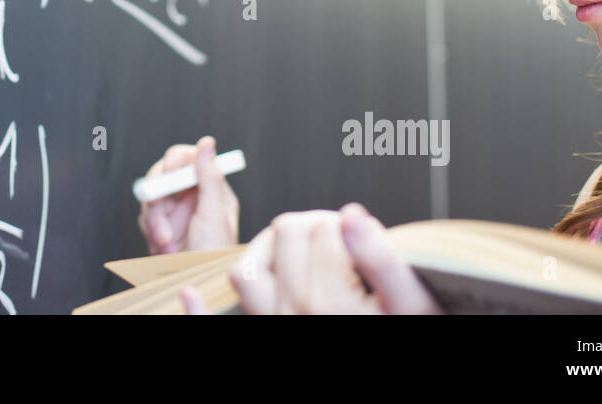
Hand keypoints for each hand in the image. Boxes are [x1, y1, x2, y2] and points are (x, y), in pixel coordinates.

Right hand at [138, 136, 239, 255]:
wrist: (198, 286)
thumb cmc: (215, 255)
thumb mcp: (214, 215)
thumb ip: (209, 178)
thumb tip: (207, 143)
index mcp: (211, 190)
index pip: (188, 159)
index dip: (175, 160)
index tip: (169, 169)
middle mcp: (192, 198)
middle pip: (164, 176)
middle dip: (159, 196)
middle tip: (158, 209)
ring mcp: (176, 213)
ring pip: (151, 198)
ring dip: (155, 220)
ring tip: (167, 242)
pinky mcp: (161, 227)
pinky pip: (145, 218)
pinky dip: (150, 232)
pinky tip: (164, 247)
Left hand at [181, 202, 441, 313]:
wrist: (391, 389)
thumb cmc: (409, 333)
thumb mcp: (412, 303)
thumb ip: (382, 259)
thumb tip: (352, 216)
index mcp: (333, 301)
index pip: (322, 228)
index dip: (343, 221)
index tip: (357, 231)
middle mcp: (296, 314)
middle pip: (286, 234)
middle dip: (311, 226)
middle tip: (337, 241)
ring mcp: (275, 326)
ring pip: (248, 268)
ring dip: (268, 250)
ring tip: (301, 253)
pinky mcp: (262, 338)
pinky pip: (217, 326)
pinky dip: (198, 310)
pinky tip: (189, 295)